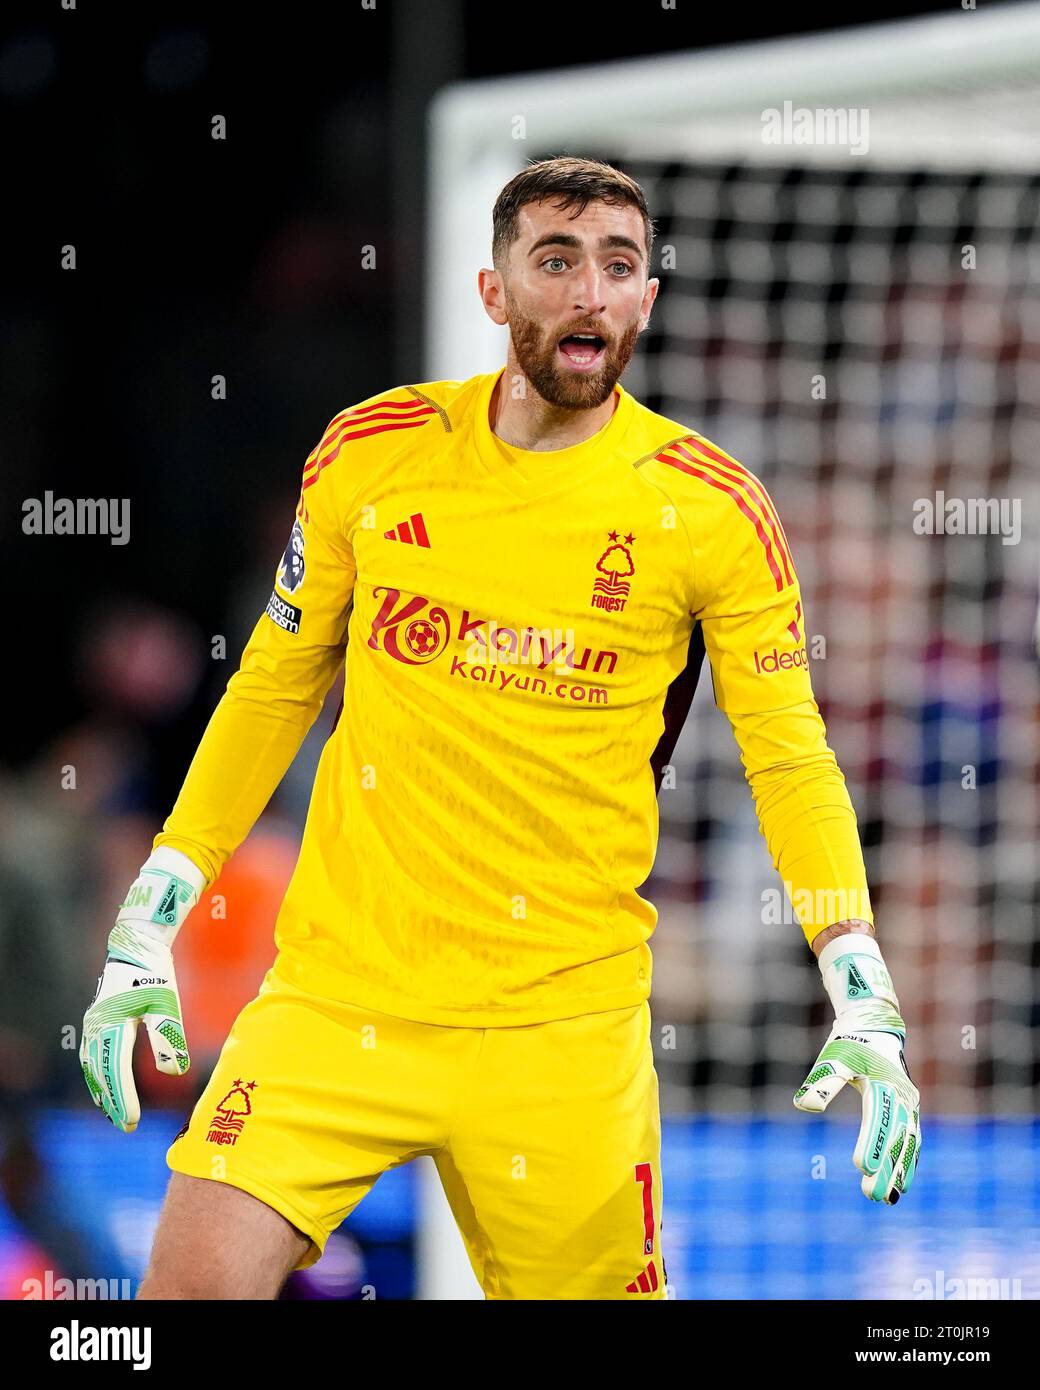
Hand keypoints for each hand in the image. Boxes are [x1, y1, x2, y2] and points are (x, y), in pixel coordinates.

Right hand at [80, 930, 188, 1132]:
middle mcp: (96, 1027)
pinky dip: (98, 1075)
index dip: (123, 1098)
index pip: (116, 1070)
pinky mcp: (96, 1022)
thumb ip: (169, 1038)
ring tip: (114, 1114)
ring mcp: (92, 1024)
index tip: (132, 1121)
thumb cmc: (155, 975)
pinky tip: (106, 1087)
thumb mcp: (167, 1004)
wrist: (137, 948)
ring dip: (102, 1091)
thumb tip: (176, 1072)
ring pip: (93, 1066)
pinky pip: (92, 1056)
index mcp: (113, 1024)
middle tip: (126, 1127)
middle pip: (100, 1073)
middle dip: (112, 1101)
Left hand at [794, 1022, 920, 1203]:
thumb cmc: (849, 1043)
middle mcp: (902, 1095)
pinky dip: (908, 1161)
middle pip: (896, 1137)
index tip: (861, 1167)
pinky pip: (912, 1139)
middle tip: (872, 1195)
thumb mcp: (833, 1056)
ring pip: (908, 1143)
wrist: (874, 1026)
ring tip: (888, 1198)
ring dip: (900, 1171)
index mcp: (883, 1082)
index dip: (870, 1143)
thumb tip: (805, 1105)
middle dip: (886, 1167)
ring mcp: (909, 1103)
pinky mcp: (909, 1108)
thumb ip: (822, 1081)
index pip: (877, 1118)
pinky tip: (901, 1184)